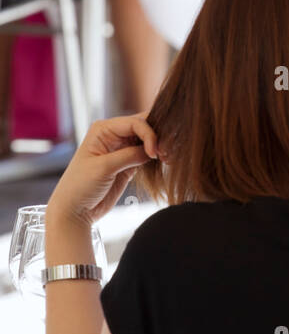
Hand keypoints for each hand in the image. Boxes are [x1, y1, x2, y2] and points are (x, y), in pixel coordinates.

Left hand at [46, 115, 161, 231]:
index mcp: (103, 129)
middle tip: (168, 152)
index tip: (154, 153)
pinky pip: (147, 154)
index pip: (135, 122)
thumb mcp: (104, 168)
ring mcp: (122, 149)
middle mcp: (114, 135)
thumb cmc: (80, 186)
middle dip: (158, 136)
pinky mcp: (128, 163)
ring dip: (160, 147)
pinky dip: (157, 157)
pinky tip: (165, 162)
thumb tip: (153, 150)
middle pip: (144, 127)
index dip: (149, 134)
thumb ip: (130, 155)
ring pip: (148, 140)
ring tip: (168, 159)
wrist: (74, 211)